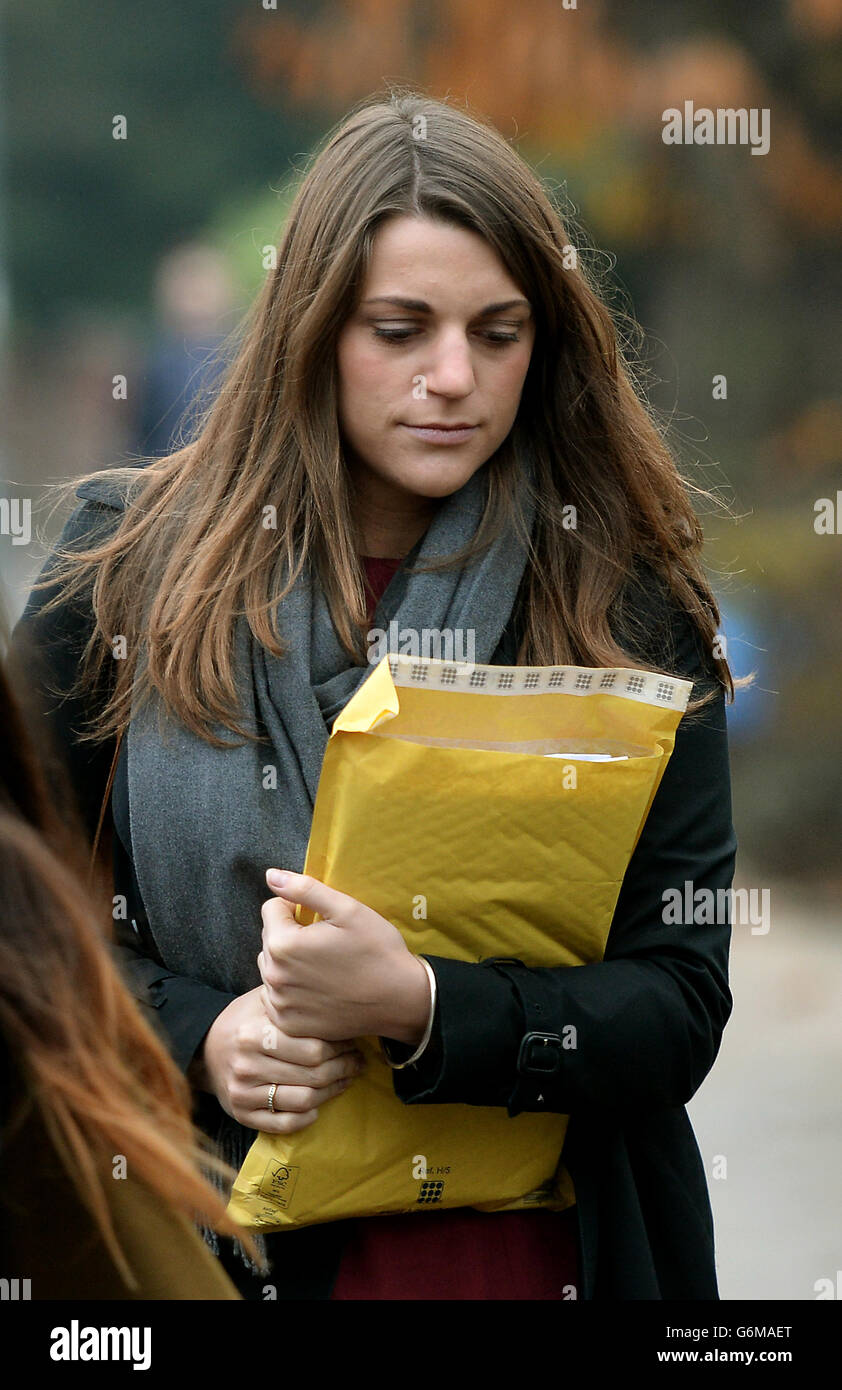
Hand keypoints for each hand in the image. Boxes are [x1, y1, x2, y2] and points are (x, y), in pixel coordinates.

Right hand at [196, 986, 365, 1132]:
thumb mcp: (264, 1001)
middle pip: (313, 1076)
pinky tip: (318, 1105)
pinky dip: (307, 1117)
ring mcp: (243, 1093)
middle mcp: (247, 1065)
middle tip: (357, 1061)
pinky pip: (284, 1124)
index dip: (341, 1047)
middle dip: (344, 1069)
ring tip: (345, 1079)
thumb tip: (340, 997)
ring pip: (304, 1101)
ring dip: (332, 1092)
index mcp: (254, 1034)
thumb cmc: (245, 1020)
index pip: (313, 1048)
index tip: (353, 1042)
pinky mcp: (242, 1114)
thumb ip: (294, 1000)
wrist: (206, 1049)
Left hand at [258, 870, 431, 1044]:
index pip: (272, 909)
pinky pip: (278, 996)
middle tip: (326, 944)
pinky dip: (293, 990)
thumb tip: (271, 875)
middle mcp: (274, 976)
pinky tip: (319, 989)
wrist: (399, 1000)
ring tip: (324, 967)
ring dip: (290, 962)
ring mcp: (280, 1004)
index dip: (297, 908)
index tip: (322, 920)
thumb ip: (305, 889)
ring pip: (273, 967)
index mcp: (283, 944)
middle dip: (291, 935)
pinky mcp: (289, 1023)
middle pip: (270, 939)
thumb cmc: (376, 950)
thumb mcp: (346, 909)